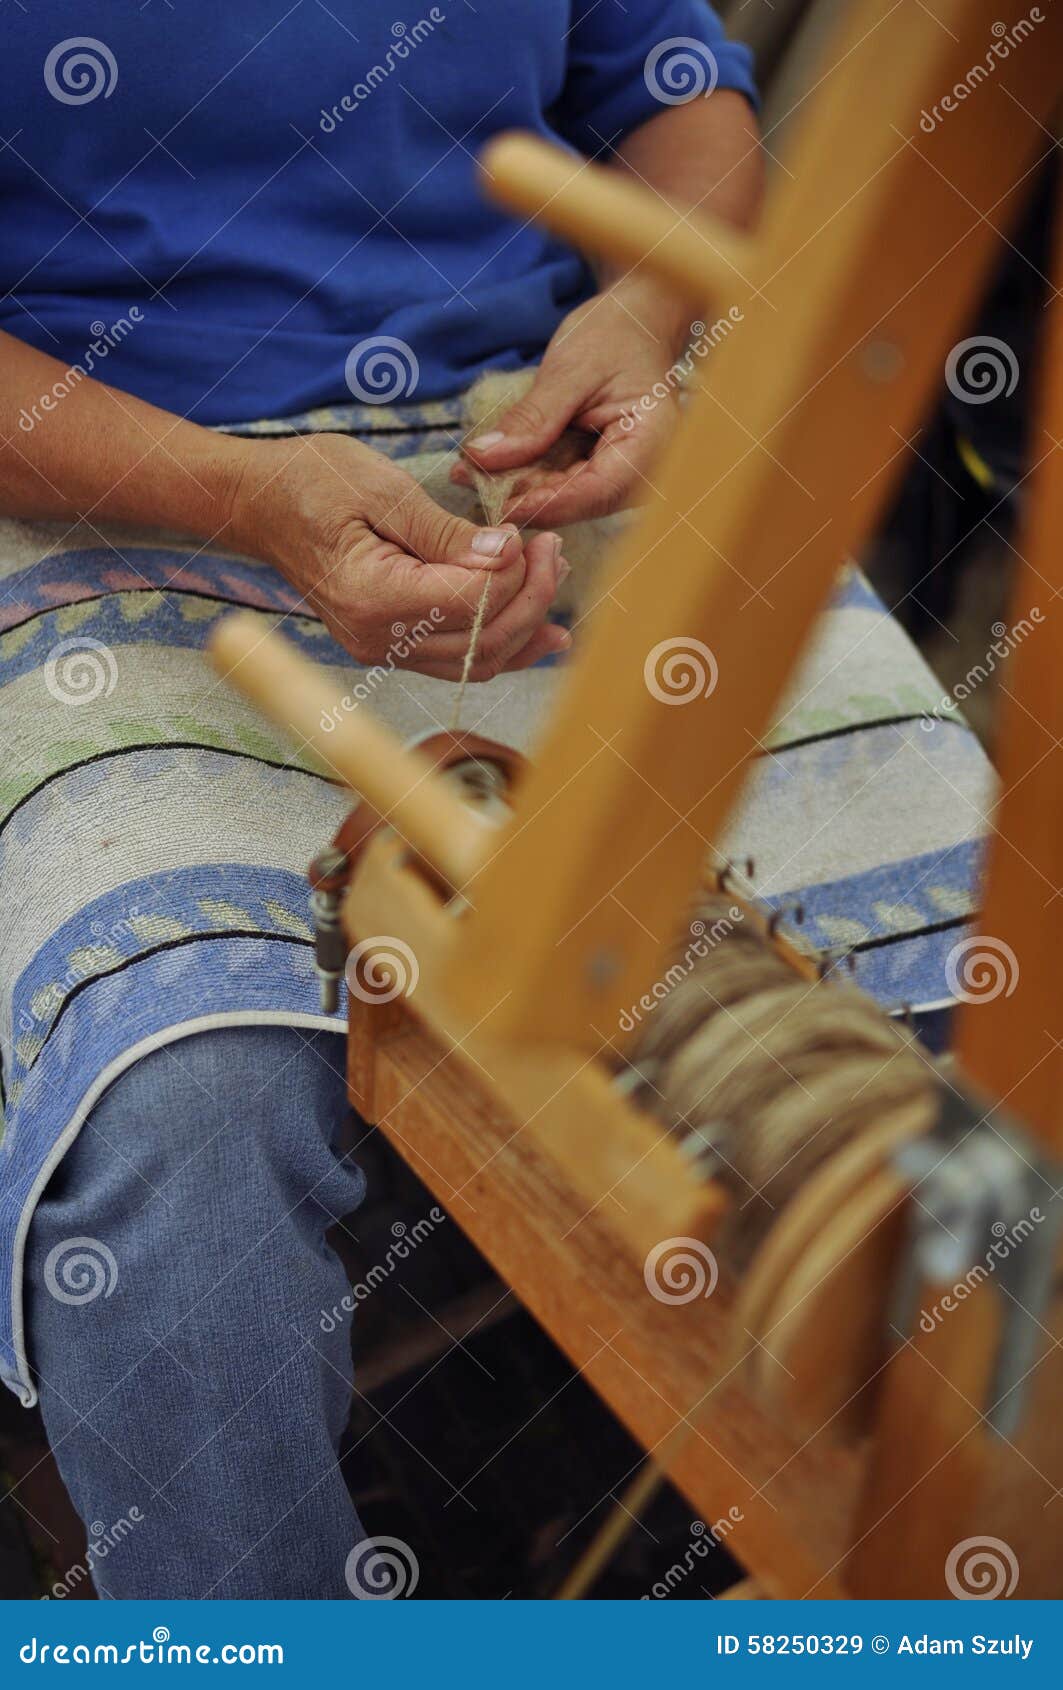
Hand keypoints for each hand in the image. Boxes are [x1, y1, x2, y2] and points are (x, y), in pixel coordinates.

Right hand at [229, 432, 569, 680]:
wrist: (258, 504)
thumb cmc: (311, 481)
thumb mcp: (382, 488)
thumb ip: (445, 531)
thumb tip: (504, 552)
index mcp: (373, 597)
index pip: (471, 601)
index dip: (512, 570)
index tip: (526, 533)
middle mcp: (377, 639)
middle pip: (483, 639)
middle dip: (531, 596)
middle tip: (553, 550)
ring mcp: (382, 651)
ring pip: (478, 661)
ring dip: (525, 624)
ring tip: (551, 576)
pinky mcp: (391, 648)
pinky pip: (459, 661)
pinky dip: (503, 645)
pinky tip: (540, 632)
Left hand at [451, 278, 690, 526]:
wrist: (635, 324)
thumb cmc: (615, 336)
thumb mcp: (570, 370)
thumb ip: (532, 419)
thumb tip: (483, 458)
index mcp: (649, 444)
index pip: (595, 491)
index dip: (544, 503)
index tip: (497, 504)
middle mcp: (641, 472)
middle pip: (577, 502)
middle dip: (520, 496)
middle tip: (466, 479)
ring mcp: (620, 475)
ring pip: (562, 498)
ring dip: (515, 488)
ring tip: (467, 471)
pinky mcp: (598, 470)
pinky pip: (560, 483)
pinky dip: (525, 475)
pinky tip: (488, 466)